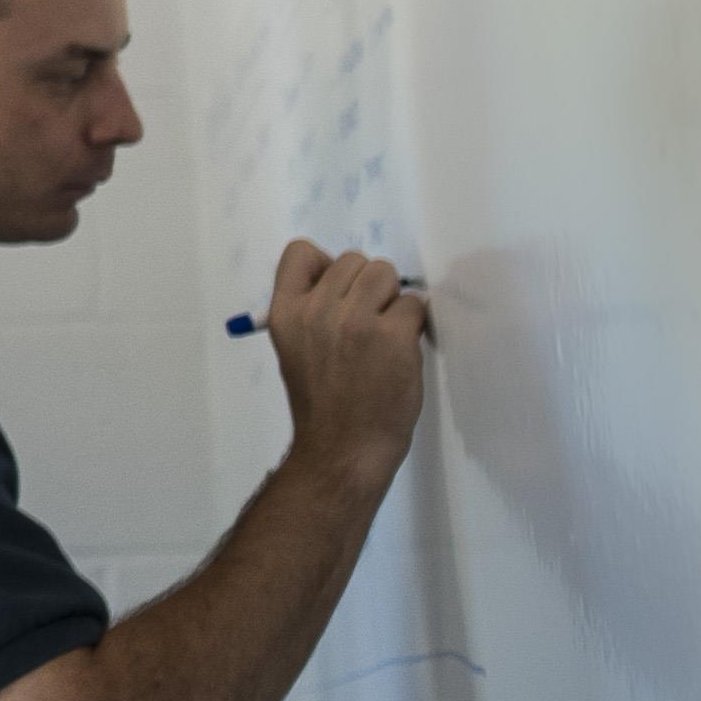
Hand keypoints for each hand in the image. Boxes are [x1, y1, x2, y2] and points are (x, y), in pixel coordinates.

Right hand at [262, 238, 431, 474]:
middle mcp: (317, 310)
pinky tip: (401, 350)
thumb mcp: (296, 349)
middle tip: (365, 325)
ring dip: (391, 299)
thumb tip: (349, 280)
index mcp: (285, 313)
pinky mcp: (394, 335)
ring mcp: (356, 321)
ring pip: (385, 273)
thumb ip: (312, 311)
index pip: (301, 252)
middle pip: (353, 260)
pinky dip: (413, 324)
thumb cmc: (321, 402)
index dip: (325, 267)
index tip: (336, 294)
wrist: (343, 448)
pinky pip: (414, 303)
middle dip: (366, 287)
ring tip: (384, 334)